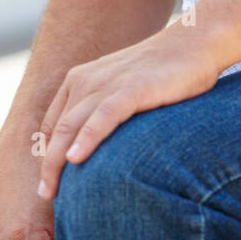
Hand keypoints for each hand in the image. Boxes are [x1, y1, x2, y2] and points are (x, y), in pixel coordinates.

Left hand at [36, 29, 219, 202]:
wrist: (194, 43)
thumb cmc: (162, 72)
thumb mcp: (121, 87)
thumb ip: (102, 109)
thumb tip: (96, 150)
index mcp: (80, 79)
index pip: (52, 125)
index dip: (47, 155)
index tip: (51, 182)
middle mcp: (87, 80)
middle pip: (57, 131)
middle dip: (47, 167)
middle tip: (45, 196)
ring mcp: (109, 84)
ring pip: (72, 127)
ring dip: (57, 162)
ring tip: (52, 192)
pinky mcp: (133, 89)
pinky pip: (103, 117)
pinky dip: (87, 138)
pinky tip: (76, 159)